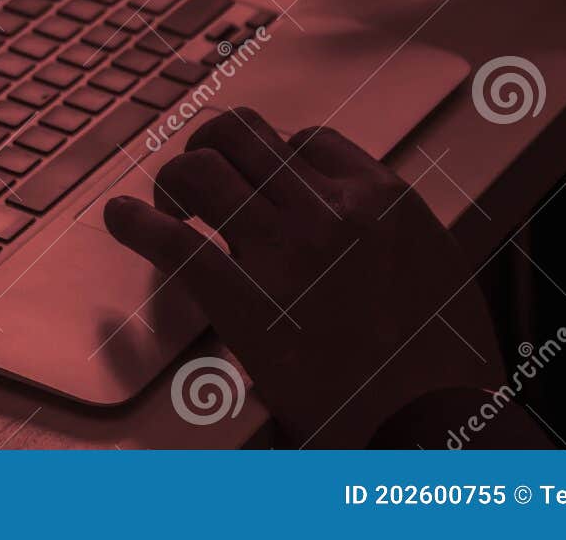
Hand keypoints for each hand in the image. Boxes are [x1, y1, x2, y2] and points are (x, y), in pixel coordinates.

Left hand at [104, 108, 501, 445]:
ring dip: (176, 179)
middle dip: (211, 147)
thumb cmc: (444, 366)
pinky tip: (121, 219)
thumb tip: (356, 216)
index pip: (306, 139)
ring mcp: (288, 252)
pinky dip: (138, 223)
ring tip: (168, 205)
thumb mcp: (435, 268)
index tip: (255, 183)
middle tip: (198, 180)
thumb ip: (389, 231)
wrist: (435, 431)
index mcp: (383, 198)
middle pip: (244, 134)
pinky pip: (176, 242)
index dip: (271, 158)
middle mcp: (332, 210)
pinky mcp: (248, 303)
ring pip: (204, 169)